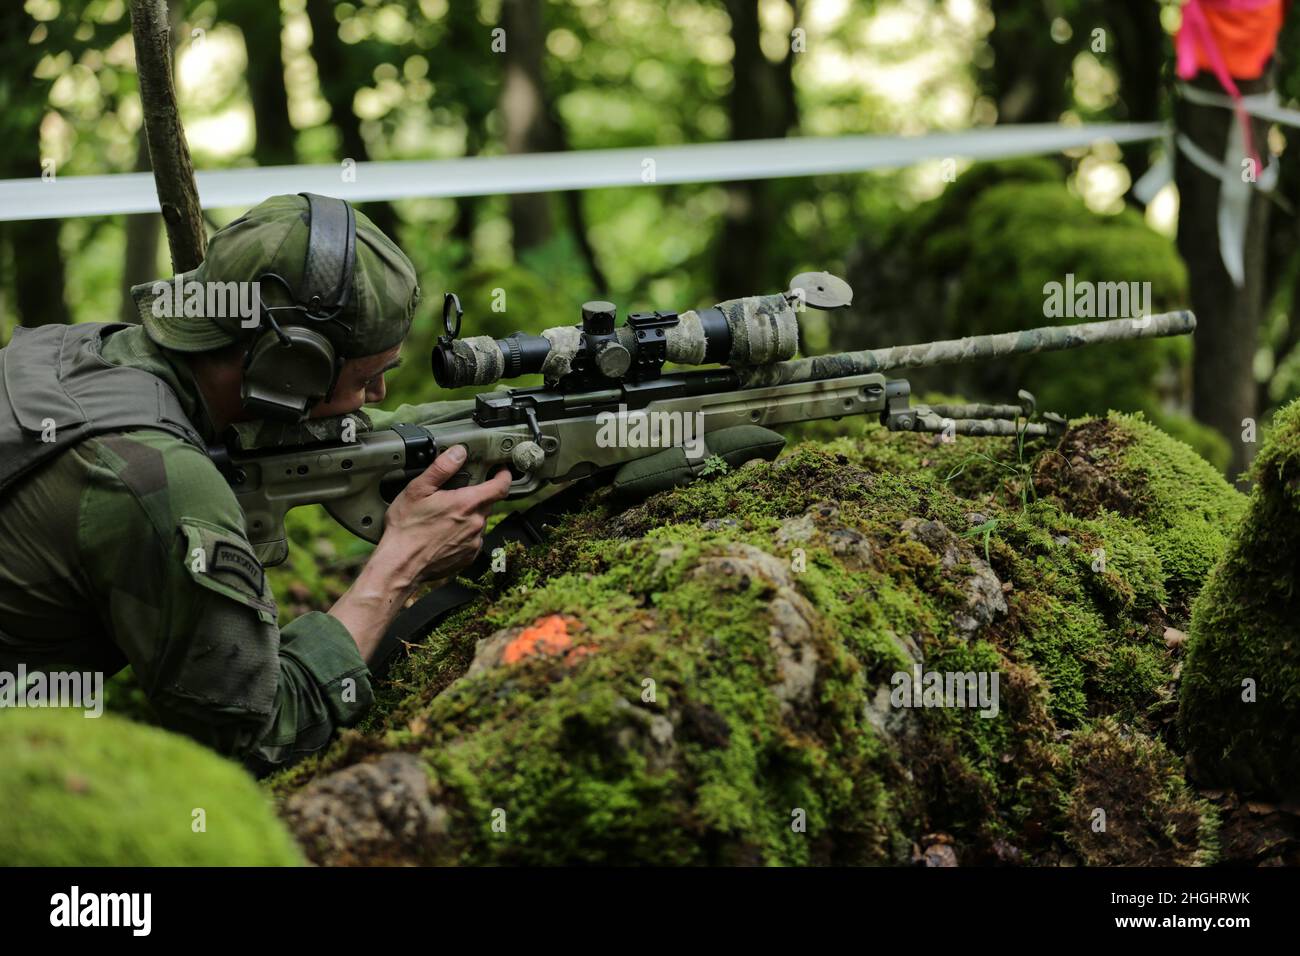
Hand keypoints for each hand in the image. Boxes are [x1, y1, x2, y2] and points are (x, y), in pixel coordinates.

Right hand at [376, 444, 512, 586]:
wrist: (400, 565)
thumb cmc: (406, 529)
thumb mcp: (418, 489)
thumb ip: (442, 468)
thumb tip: (459, 452)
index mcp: (467, 504)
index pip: (501, 486)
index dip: (504, 475)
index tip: (501, 471)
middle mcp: (476, 524)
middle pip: (487, 503)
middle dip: (475, 496)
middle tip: (455, 494)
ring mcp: (473, 542)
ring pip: (479, 522)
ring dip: (468, 516)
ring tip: (443, 517)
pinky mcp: (468, 557)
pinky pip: (472, 540)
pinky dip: (463, 534)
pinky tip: (444, 533)